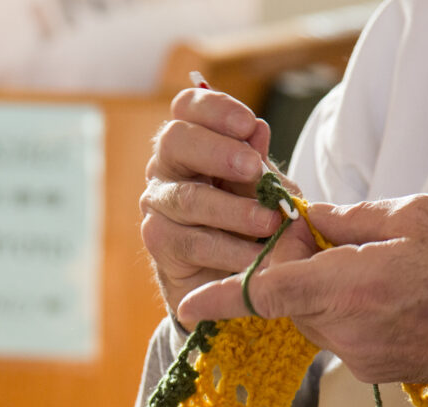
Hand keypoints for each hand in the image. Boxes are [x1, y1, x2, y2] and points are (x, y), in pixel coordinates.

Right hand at [139, 88, 287, 315]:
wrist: (230, 278)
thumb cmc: (247, 224)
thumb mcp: (262, 190)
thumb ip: (258, 165)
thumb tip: (258, 130)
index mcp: (192, 141)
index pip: (188, 107)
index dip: (215, 108)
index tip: (248, 123)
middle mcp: (167, 167)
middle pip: (176, 140)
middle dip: (218, 151)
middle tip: (253, 168)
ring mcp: (157, 204)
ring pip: (188, 198)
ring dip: (233, 210)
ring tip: (270, 222)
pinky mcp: (159, 242)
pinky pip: (192, 242)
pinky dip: (230, 250)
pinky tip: (257, 257)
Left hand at [177, 194, 427, 385]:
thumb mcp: (416, 216)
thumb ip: (350, 218)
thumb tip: (308, 220)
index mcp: (349, 285)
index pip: (265, 294)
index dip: (221, 297)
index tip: (186, 304)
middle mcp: (344, 328)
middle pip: (285, 302)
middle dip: (288, 271)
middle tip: (315, 238)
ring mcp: (356, 356)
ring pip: (309, 319)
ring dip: (317, 293)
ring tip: (362, 266)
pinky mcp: (368, 372)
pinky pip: (335, 336)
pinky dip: (342, 313)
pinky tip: (380, 297)